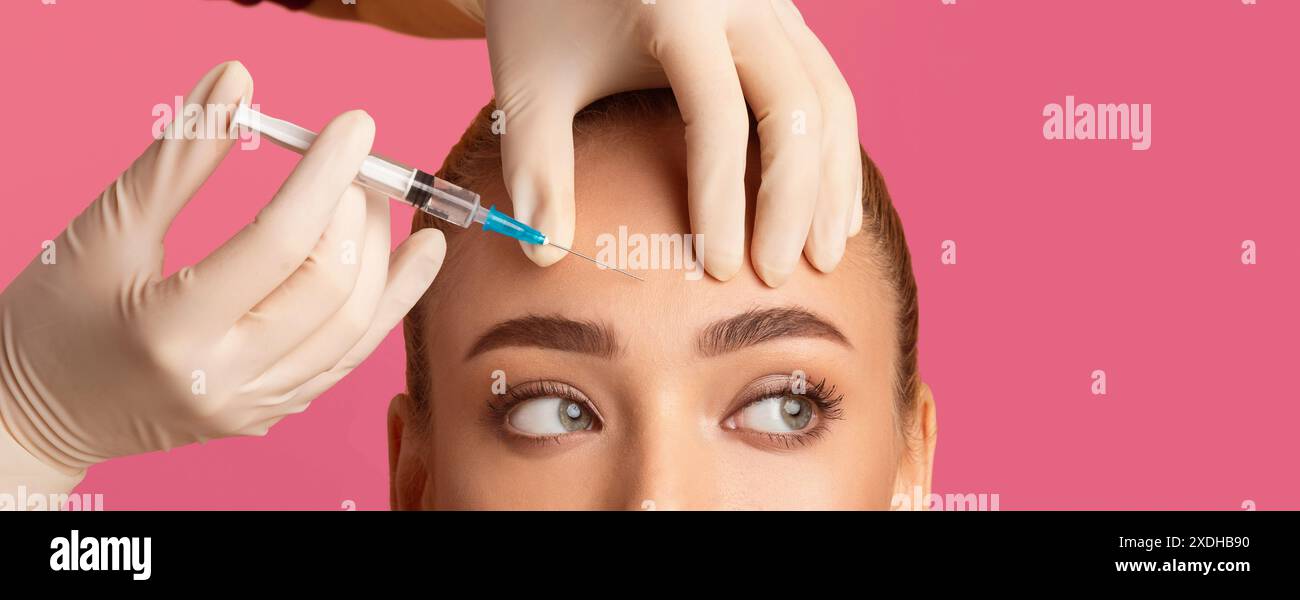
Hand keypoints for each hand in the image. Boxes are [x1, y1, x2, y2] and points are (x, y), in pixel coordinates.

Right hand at [0, 62, 445, 485]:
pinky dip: (386, 303)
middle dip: (357, 215)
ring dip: (384, 257)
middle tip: (358, 164)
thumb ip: (179, 157)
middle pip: (328, 289)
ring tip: (382, 199)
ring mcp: (254, 406)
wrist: (40, 410)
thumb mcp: (106, 229)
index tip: (355, 127)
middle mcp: (223, 380)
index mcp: (172, 332)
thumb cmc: (56, 316)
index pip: (277, 244)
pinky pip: (348, 357)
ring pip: (353, 330)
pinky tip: (412, 257)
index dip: (324, 177)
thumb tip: (239, 83)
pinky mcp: (272, 413)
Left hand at [318, 0, 862, 285]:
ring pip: (829, 97)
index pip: (719, 118)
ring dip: (832, 182)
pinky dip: (833, 151)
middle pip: (795, 109)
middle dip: (793, 202)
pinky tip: (829, 212)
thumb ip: (536, 166)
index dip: (724, 201)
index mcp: (677, 6)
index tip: (719, 270)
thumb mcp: (527, 83)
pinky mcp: (783, 16)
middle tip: (776, 275)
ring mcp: (772, 2)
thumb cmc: (541, 14)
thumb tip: (546, 253)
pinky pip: (827, 85)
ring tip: (823, 257)